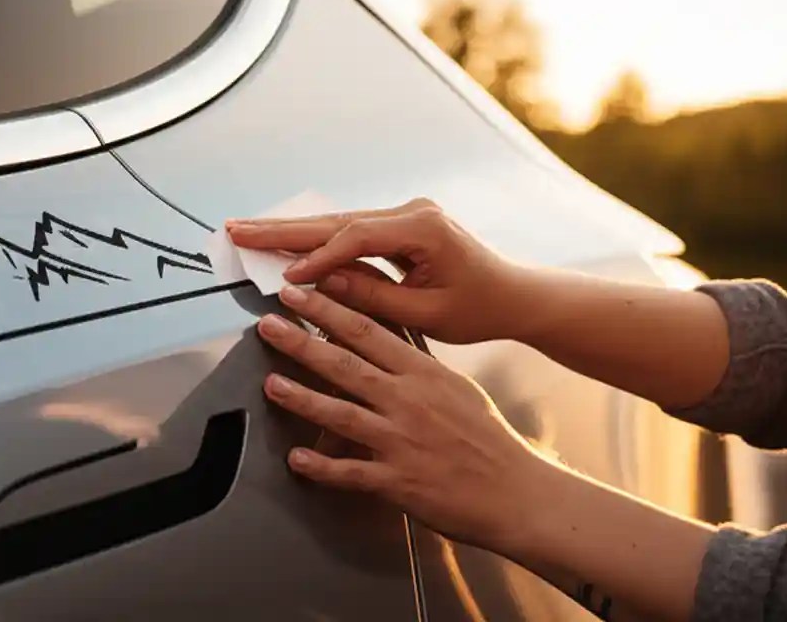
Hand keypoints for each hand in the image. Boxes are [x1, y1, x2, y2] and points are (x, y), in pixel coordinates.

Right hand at [228, 198, 531, 343]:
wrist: (514, 295)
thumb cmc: (479, 308)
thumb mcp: (427, 313)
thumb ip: (373, 297)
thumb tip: (320, 283)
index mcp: (424, 228)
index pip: (356, 239)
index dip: (314, 258)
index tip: (281, 278)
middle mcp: (412, 211)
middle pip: (336, 220)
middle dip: (282, 229)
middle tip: (236, 231)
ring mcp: (404, 215)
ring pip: (336, 223)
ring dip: (290, 231)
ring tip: (245, 233)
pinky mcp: (398, 226)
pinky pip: (348, 232)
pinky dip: (313, 239)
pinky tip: (280, 241)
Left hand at [257, 283, 544, 551]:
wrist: (517, 492)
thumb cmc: (488, 441)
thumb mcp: (456, 388)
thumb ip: (415, 367)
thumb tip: (383, 343)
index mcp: (423, 374)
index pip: (367, 332)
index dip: (327, 310)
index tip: (298, 295)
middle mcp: (409, 402)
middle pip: (345, 364)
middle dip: (301, 342)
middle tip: (269, 324)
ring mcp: (401, 441)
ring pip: (341, 413)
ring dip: (301, 397)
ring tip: (271, 384)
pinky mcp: (397, 481)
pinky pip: (350, 472)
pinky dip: (321, 466)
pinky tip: (297, 458)